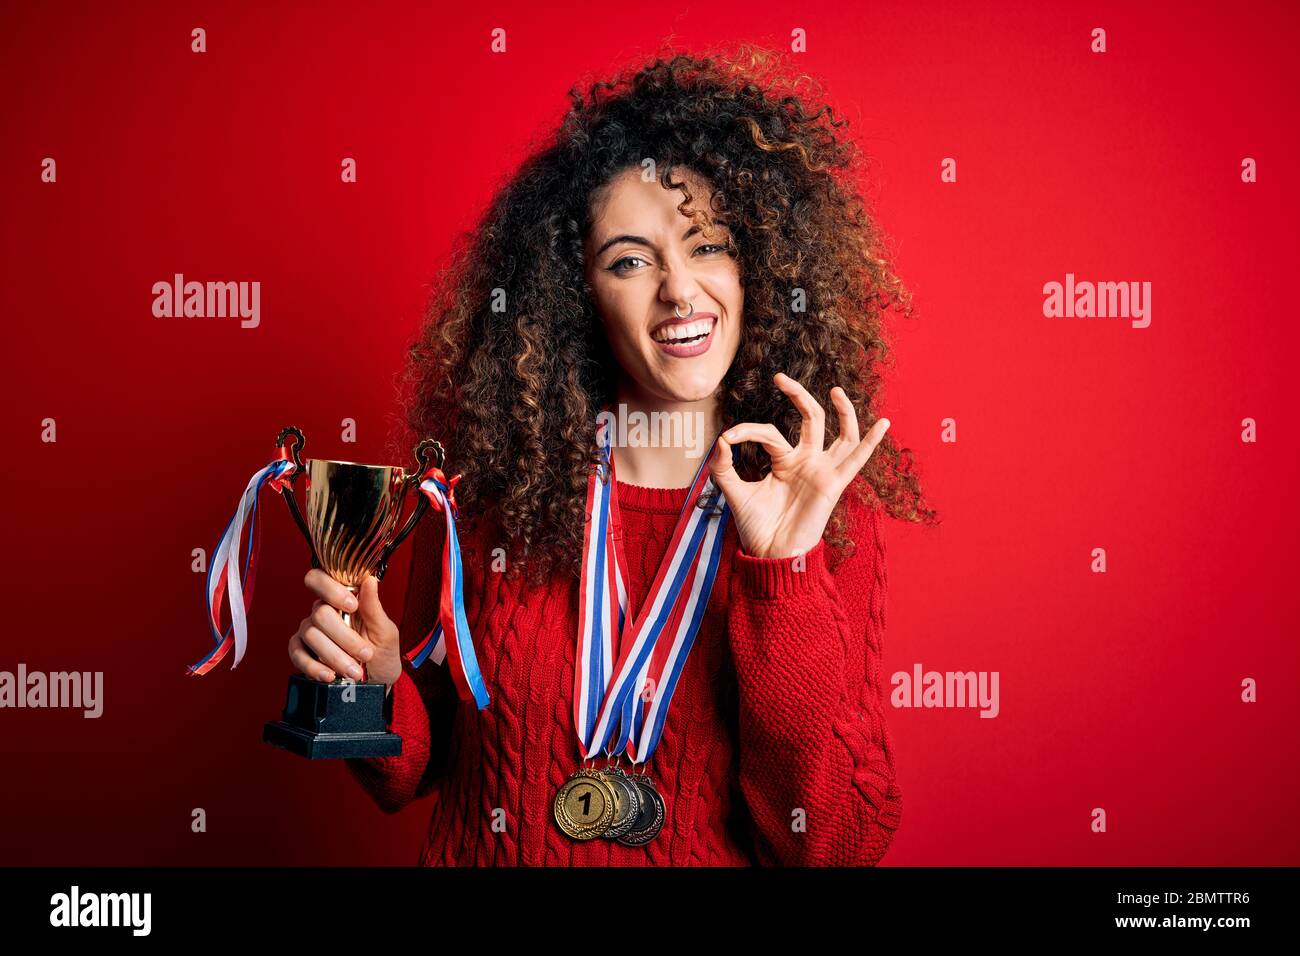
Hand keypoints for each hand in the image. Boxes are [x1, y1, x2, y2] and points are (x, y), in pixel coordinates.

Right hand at [287, 570, 402, 692]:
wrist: (376, 684)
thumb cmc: (382, 654)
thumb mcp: (385, 632)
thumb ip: (374, 607)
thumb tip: (369, 579)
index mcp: (342, 600)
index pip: (320, 579)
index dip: (331, 588)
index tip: (352, 605)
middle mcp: (322, 613)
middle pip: (320, 613)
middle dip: (345, 637)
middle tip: (366, 654)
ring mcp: (310, 632)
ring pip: (311, 634)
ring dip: (335, 656)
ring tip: (354, 671)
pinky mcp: (301, 652)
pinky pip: (297, 654)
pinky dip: (314, 666)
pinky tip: (329, 675)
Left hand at [707, 372, 889, 558]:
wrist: (769, 554)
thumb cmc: (755, 526)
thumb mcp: (733, 491)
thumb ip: (723, 467)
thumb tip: (722, 440)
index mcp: (785, 461)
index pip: (769, 432)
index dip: (747, 431)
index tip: (728, 439)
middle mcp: (807, 461)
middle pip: (811, 418)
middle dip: (797, 395)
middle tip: (779, 377)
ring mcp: (822, 471)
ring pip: (841, 434)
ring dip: (842, 411)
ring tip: (835, 389)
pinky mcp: (833, 484)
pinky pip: (857, 460)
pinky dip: (871, 442)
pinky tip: (884, 424)